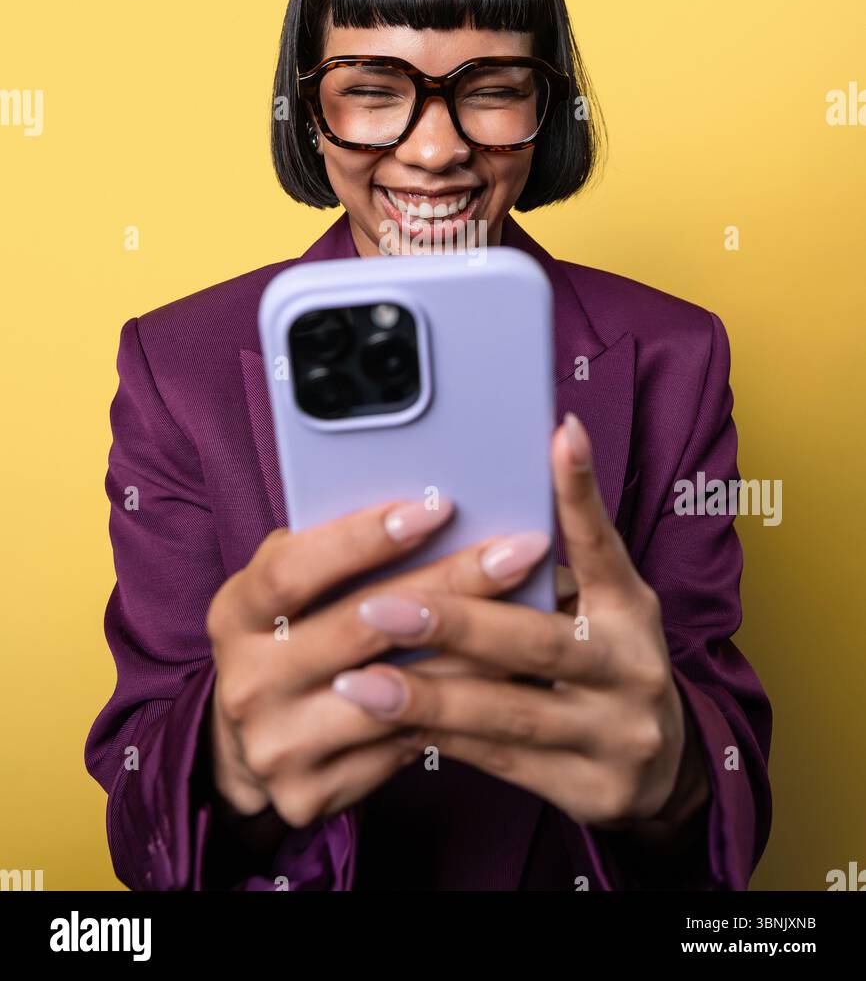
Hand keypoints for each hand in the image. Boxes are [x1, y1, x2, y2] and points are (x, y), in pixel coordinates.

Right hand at [205, 496, 549, 827]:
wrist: (254, 741)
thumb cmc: (293, 632)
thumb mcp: (292, 586)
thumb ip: (334, 548)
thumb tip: (429, 504)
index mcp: (234, 614)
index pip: (293, 570)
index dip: (362, 538)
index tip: (437, 507)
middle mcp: (247, 682)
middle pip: (359, 627)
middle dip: (450, 583)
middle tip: (519, 551)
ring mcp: (275, 745)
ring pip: (392, 693)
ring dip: (471, 651)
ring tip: (534, 612)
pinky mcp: (309, 795)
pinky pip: (403, 744)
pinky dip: (459, 707)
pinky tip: (508, 676)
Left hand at [330, 412, 709, 832]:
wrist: (661, 768)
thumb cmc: (607, 660)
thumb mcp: (601, 602)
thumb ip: (553, 561)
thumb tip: (487, 490)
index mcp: (631, 607)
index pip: (601, 541)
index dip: (579, 489)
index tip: (558, 434)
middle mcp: (632, 667)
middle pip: (537, 642)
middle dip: (454, 623)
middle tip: (378, 607)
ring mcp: (616, 735)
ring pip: (506, 711)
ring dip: (425, 694)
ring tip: (356, 679)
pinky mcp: (590, 791)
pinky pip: (497, 760)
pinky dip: (437, 738)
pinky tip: (386, 722)